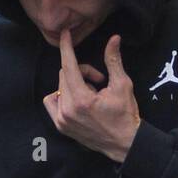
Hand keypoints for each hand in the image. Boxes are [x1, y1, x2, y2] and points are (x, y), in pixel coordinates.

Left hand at [43, 30, 139, 162]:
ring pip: (59, 87)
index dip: (66, 47)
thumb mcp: (122, 86)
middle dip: (81, 72)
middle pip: (65, 75)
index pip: (69, 65)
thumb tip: (114, 39)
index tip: (65, 34)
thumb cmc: (125, 115)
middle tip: (99, 80)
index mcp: (82, 100)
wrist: (125, 144)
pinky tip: (77, 101)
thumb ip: (114, 61)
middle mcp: (68, 110)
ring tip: (90, 95)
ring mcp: (62, 120)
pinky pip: (52, 102)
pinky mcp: (60, 126)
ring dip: (73, 84)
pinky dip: (62, 96)